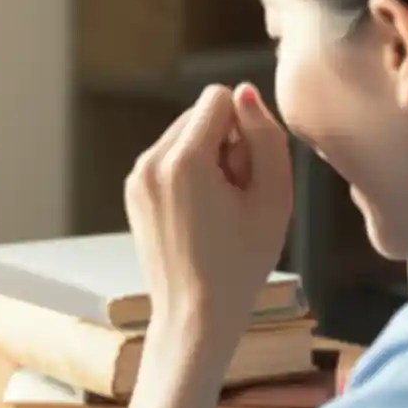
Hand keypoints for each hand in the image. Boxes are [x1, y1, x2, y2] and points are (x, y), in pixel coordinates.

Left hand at [124, 84, 292, 340]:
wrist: (195, 314)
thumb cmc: (242, 262)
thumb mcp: (274, 197)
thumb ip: (265, 136)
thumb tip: (244, 92)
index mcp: (182, 161)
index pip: (219, 98)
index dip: (244, 128)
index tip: (246, 173)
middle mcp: (150, 162)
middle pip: (199, 114)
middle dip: (223, 141)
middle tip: (234, 196)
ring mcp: (136, 177)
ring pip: (184, 134)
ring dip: (207, 158)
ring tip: (218, 208)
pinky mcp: (133, 191)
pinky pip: (168, 158)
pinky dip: (188, 174)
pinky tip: (200, 214)